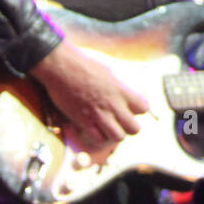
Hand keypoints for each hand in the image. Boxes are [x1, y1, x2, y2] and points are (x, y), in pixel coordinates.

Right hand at [30, 41, 148, 148]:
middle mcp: (113, 105)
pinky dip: (99, 137)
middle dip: (129, 126)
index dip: (139, 110)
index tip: (131, 107)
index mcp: (121, 91)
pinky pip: (98, 139)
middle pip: (134, 128)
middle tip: (121, 121)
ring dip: (115, 134)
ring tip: (109, 127)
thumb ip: (119, 86)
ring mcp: (98, 115)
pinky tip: (96, 129)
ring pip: (118, 137)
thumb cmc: (84, 64)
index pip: (143, 108)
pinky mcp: (83, 121)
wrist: (60, 67)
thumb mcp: (109, 72)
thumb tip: (125, 92)